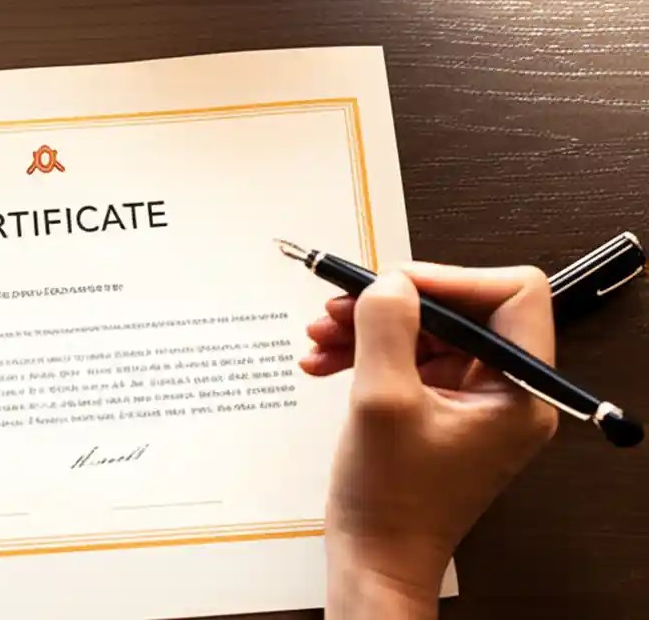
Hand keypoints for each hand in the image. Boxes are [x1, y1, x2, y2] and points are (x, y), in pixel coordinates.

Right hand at [301, 264, 558, 618]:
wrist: (375, 557)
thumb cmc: (391, 500)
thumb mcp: (382, 401)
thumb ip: (386, 329)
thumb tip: (390, 281)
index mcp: (518, 390)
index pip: (512, 296)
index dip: (449, 280)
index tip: (393, 285)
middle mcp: (504, 390)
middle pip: (458, 309)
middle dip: (393, 304)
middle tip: (339, 306)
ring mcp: (470, 400)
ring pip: (424, 331)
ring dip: (368, 327)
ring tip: (320, 335)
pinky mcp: (437, 407)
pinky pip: (405, 358)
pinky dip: (364, 352)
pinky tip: (323, 360)